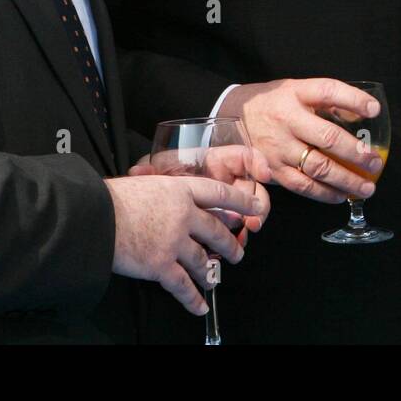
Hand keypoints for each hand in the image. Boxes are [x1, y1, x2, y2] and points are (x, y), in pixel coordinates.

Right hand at [103, 174, 259, 314]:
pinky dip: (193, 299)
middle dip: (230, 243)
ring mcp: (175, 241)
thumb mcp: (144, 183)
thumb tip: (164, 198)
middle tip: (238, 251)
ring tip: (216, 278)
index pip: (220, 193)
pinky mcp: (162, 266)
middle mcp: (184, 215)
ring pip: (203, 260)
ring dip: (211, 272)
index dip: (241, 201)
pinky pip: (183, 286)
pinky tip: (199, 305)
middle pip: (217, 230)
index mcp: (179, 190)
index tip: (256, 207)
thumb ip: (161, 192)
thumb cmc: (110, 198)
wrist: (94, 218)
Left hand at [131, 145, 272, 240]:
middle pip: (254, 188)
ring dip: (251, 222)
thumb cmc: (166, 175)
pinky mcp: (224, 220)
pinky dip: (237, 236)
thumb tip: (137, 172)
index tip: (263, 174)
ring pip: (250, 211)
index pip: (245, 156)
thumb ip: (151, 169)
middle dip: (259, 203)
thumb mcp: (160, 169)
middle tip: (255, 217)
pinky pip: (237, 228)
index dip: (258, 163)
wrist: (159, 195)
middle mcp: (228, 181)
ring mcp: (228, 202)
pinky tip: (232, 244)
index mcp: (217, 162)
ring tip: (246, 233)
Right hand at [220, 78, 383, 202]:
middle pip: (327, 137)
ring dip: (346, 180)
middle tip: (375, 162)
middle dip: (356, 152)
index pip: (327, 91)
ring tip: (367, 187)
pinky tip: (341, 196)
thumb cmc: (274, 103)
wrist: (233, 116)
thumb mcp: (296, 89)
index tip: (374, 110)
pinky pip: (302, 186)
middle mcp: (287, 120)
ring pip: (318, 167)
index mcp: (295, 93)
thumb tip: (362, 112)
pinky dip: (325, 194)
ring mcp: (279, 147)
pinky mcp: (272, 170)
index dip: (353, 100)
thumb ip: (326, 100)